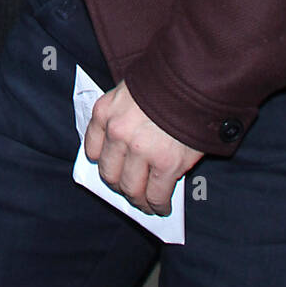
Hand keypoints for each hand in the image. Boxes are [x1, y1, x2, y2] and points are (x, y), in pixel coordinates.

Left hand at [83, 80, 202, 215]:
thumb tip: (126, 148)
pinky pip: (156, 196)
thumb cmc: (165, 83)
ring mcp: (140, 150)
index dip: (103, 162)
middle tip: (130, 189)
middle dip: (119, 185)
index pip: (92, 148)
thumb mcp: (131, 90)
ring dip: (138, 200)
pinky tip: (162, 207)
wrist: (194, 79)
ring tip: (147, 204)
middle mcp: (117, 133)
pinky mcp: (165, 164)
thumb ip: (123, 115)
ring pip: (131, 189)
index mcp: (105, 112)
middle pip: (109, 173)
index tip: (113, 167)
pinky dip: (158, 206)